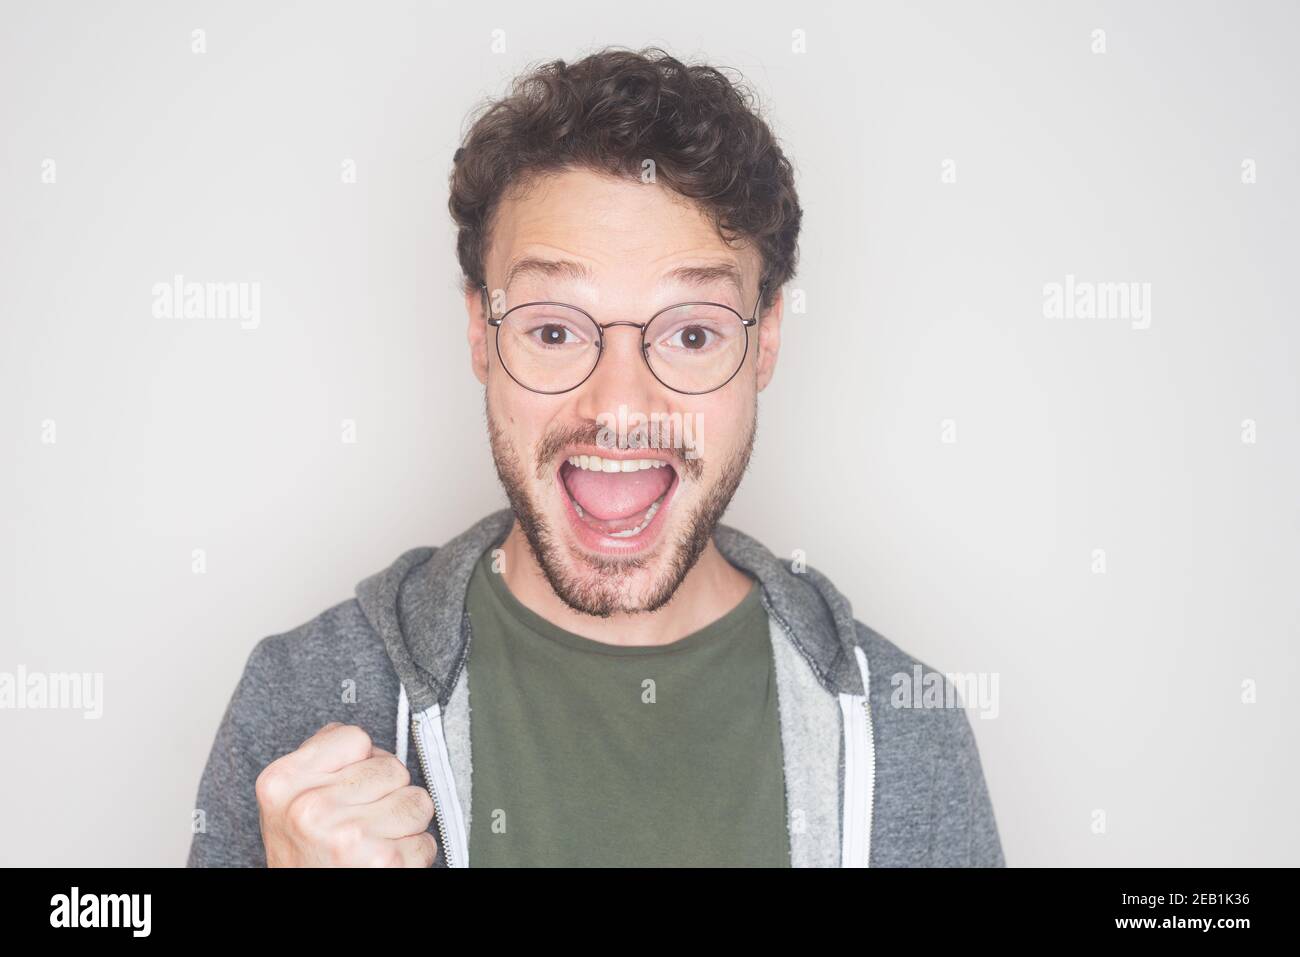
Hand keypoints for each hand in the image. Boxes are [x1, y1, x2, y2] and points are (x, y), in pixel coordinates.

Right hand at [255, 722, 437, 866]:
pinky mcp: (383, 861)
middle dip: (387, 793)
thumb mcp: (288, 801)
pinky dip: (413, 854)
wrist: (300, 905)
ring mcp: (349, 835)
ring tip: (374, 841)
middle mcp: (312, 808)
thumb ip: (321, 761)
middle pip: (393, 767)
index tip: (348, 787)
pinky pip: (426, 841)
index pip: (356, 738)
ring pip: (417, 800)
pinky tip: (384, 861)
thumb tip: (365, 743)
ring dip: (404, 823)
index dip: (362, 762)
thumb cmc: (302, 855)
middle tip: (361, 822)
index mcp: (283, 782)